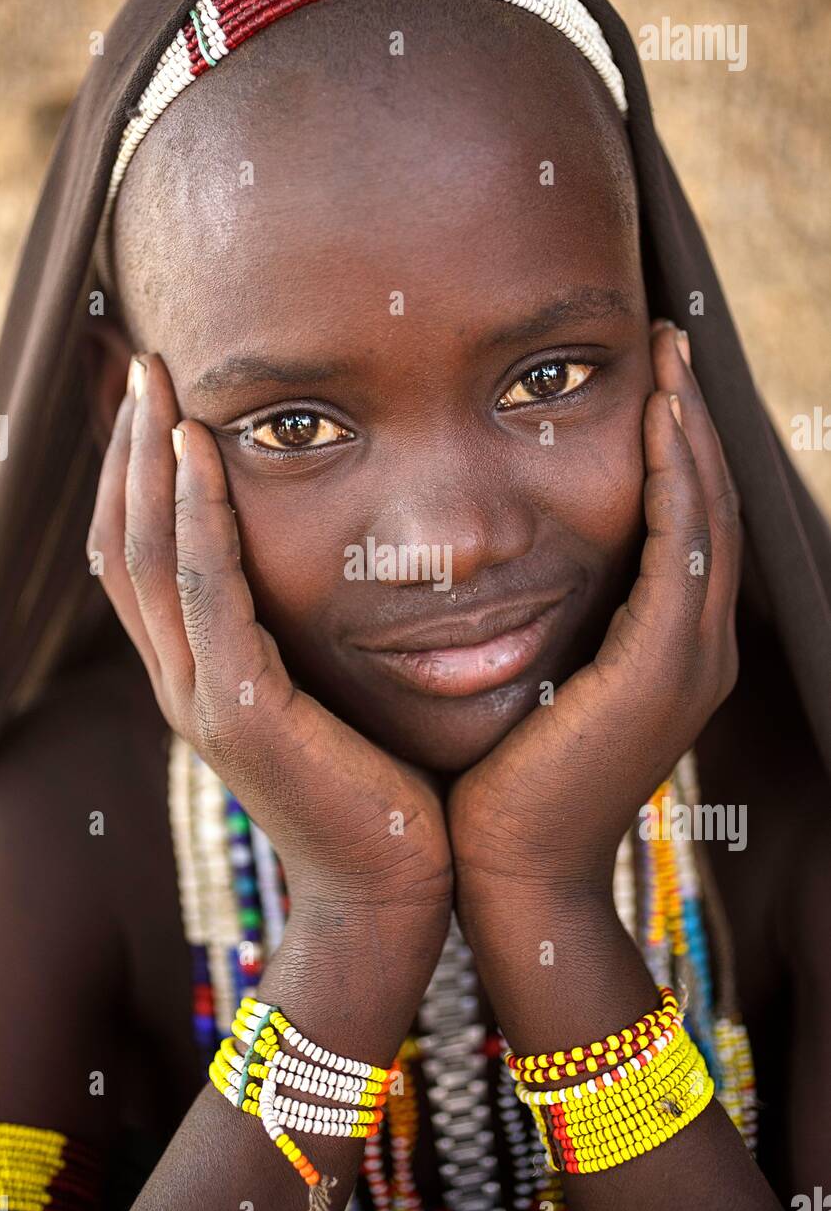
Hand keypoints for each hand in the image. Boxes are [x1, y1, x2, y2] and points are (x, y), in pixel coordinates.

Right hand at [87, 353, 451, 920]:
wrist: (397, 891)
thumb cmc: (384, 788)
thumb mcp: (329, 696)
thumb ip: (304, 637)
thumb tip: (329, 567)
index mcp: (200, 675)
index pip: (144, 556)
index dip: (136, 474)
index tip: (154, 398)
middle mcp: (181, 682)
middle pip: (124, 543)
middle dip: (126, 448)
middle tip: (140, 362)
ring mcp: (198, 700)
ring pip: (145, 557)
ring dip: (145, 462)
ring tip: (157, 382)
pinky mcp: (242, 714)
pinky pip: (204, 595)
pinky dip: (194, 518)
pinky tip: (198, 453)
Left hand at [448, 321, 742, 900]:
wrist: (507, 870)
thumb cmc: (501, 778)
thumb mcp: (533, 676)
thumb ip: (546, 618)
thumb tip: (508, 560)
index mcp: (667, 650)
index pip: (684, 525)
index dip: (676, 447)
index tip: (652, 376)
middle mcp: (697, 650)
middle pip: (709, 506)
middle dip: (692, 420)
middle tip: (672, 340)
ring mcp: (690, 662)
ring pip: (706, 517)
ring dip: (690, 432)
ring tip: (670, 358)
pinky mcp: (662, 673)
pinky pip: (680, 552)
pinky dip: (675, 481)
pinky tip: (657, 421)